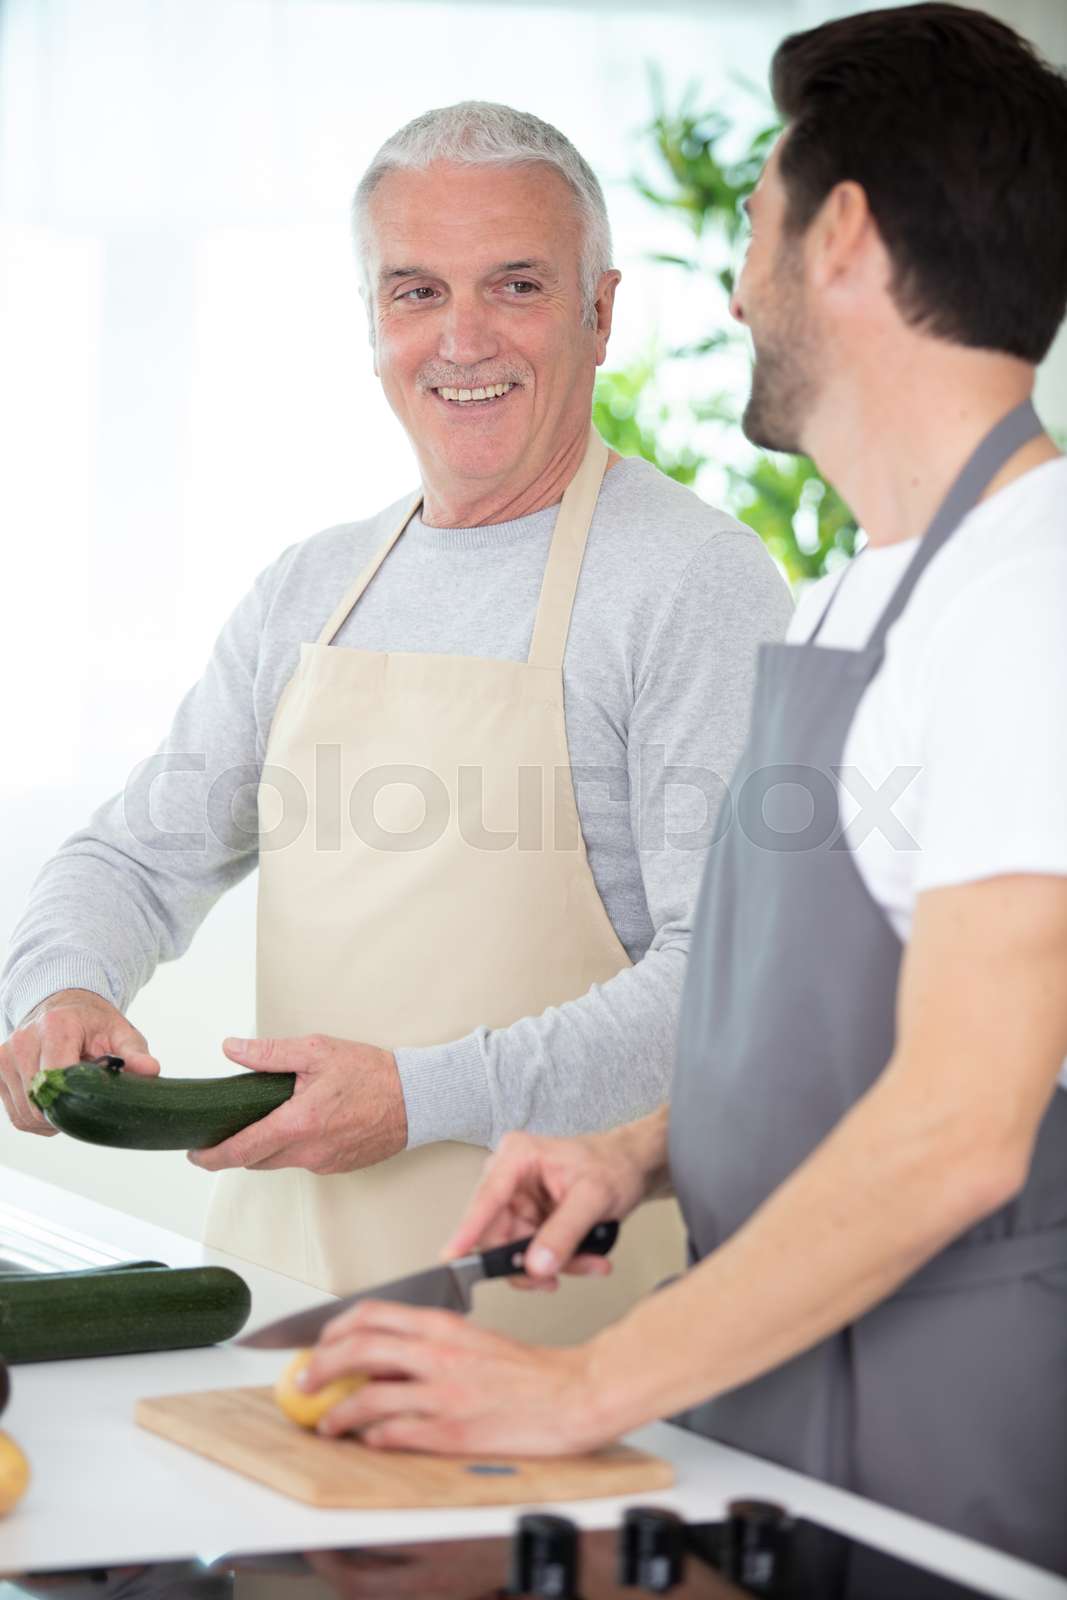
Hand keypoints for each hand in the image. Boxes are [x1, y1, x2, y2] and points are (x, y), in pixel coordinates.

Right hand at [0, 989, 158, 1135]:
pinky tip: (55, 1102)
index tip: (95, 1096)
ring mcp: (5, 1056)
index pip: (59, 1078)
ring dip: (52, 1118)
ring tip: (72, 1097)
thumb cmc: (93, 1023)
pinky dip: (37, 1119)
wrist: (63, 1007)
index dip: (78, 1098)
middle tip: (87, 1100)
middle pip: (41, 1101)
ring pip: (27, 1114)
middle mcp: (23, 1040)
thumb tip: (150, 1070)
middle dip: (68, 1112)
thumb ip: (135, 1054)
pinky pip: (16, 1115)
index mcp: (56, 1026)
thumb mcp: (121, 1033)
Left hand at [188, 1033, 406, 1173]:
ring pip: (280, 1161)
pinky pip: (304, 1161)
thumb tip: (233, 1049)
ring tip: (265, 1119)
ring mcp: (324, 1163)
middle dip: (236, 1150)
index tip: (195, 1154)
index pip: (242, 1151)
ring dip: (267, 1146)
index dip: (213, 1157)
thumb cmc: (373, 1073)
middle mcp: (308, 1152)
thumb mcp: (318, 1051)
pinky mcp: (339, 1166)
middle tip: (223, 1131)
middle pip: (256, 1160)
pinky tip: (303, 1123)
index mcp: (298, 1124)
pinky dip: (294, 1146)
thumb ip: (271, 1053)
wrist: (418, 1099)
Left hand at [301, 1298, 611, 1456]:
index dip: (333, 1328)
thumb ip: (430, 1343)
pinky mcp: (453, 1431)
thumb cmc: (530, 1372)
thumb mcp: (474, 1339)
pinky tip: (368, 1441)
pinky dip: (373, 1437)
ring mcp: (444, 1393)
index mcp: (444, 1325)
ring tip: (327, 1423)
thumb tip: (384, 1357)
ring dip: (337, 1412)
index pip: (372, 1314)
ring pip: (368, 1394)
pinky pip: (395, 1433)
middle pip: (358, 1348)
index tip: (318, 1344)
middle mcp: (439, 1353)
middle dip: (319, 1366)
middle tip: (303, 1383)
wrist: (573, 1394)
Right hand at [440, 1121, 659, 1290]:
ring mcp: (516, 1202)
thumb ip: (564, 1232)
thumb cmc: (613, 1165)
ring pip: (514, 1251)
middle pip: (496, 1234)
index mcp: (517, 1156)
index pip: (486, 1197)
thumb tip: (536, 1265)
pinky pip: (530, 1254)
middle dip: (529, 1260)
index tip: (453, 1256)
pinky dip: (557, 1263)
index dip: (468, 1229)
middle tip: (556, 1276)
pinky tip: (584, 1260)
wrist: (631, 1167)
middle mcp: (508, 1178)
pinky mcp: (527, 1221)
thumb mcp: (593, 1197)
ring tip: (587, 1263)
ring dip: (550, 1266)